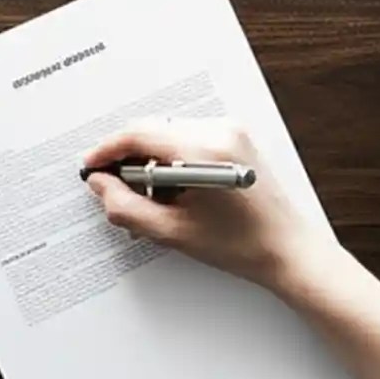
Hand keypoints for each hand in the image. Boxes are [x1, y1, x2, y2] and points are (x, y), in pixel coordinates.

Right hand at [82, 118, 340, 295]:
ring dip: (150, 158)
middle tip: (118, 188)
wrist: (288, 249)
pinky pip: (187, 136)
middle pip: (151, 129)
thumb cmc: (242, 244)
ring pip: (167, 132)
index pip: (138, 134)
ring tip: (154, 198)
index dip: (107, 150)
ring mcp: (230, 130)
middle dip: (128, 157)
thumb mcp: (172, 232)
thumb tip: (101, 186)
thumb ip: (126, 208)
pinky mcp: (235, 136)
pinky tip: (175, 190)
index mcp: (203, 151)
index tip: (91, 166)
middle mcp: (218, 131)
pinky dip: (171, 157)